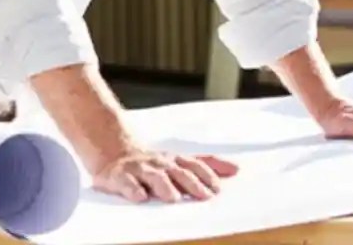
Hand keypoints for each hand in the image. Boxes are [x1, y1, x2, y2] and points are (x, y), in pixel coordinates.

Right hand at [92, 147, 238, 203]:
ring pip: (155, 177)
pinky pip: (127, 183)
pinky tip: (141, 198)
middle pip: (179, 172)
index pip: (195, 166)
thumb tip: (236, 169)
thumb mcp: (181, 161)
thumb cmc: (155, 164)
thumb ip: (207, 165)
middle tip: (204, 197)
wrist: (116, 153)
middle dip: (192, 184)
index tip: (218, 190)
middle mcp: (160, 163)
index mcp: (176, 160)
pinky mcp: (120, 177)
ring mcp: (141, 169)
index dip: (207, 176)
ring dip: (165, 186)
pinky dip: (134, 190)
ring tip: (174, 199)